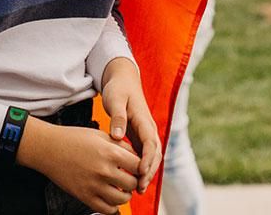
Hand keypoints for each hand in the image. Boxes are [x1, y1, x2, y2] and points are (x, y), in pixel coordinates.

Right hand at [18, 119, 139, 214]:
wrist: (49, 149)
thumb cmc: (74, 139)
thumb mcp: (101, 135)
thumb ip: (121, 147)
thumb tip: (138, 158)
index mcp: (110, 152)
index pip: (139, 165)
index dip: (140, 165)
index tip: (136, 165)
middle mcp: (103, 170)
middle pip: (133, 184)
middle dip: (133, 180)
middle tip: (128, 176)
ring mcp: (94, 186)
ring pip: (123, 199)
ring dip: (125, 194)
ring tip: (119, 186)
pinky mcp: (85, 197)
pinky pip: (107, 209)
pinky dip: (113, 206)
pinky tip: (111, 196)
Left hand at [101, 58, 161, 192]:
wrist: (123, 80)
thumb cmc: (118, 89)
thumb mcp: (115, 100)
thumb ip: (117, 118)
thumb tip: (117, 136)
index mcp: (144, 119)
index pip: (151, 142)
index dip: (148, 158)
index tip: (141, 172)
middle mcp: (148, 128)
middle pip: (155, 153)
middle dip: (149, 171)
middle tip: (139, 187)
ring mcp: (145, 133)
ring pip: (152, 157)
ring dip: (147, 172)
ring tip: (138, 189)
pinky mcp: (140, 137)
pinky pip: (144, 155)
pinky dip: (142, 168)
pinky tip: (133, 180)